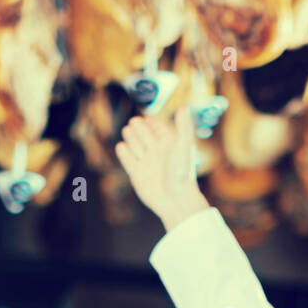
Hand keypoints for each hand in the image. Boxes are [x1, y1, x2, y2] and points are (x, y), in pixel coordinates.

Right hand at [114, 105, 208, 230]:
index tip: (149, 121)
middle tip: (137, 129)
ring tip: (135, 142)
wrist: (175, 200)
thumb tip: (184, 107)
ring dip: (131, 138)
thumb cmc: (183, 173)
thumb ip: (183, 126)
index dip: (150, 121)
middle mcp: (156, 150)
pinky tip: (124, 149)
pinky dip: (123, 151)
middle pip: (141, 130)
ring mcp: (145, 161)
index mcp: (168, 142)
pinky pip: (125, 157)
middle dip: (138, 128)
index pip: (155, 124)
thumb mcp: (184, 146)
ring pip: (132, 141)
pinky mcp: (135, 173)